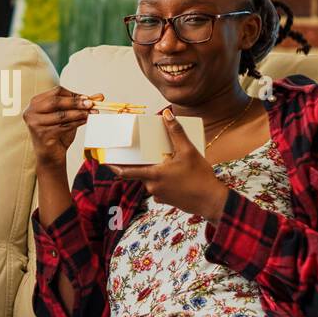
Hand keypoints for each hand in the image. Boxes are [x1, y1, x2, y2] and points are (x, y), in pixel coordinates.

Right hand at [22, 86, 102, 168]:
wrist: (50, 156)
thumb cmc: (58, 134)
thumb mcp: (68, 116)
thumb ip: (81, 105)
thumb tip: (99, 96)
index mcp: (36, 103)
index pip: (56, 92)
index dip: (73, 95)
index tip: (87, 98)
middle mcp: (31, 112)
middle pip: (56, 101)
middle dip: (76, 102)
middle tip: (91, 103)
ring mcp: (35, 124)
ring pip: (61, 115)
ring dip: (79, 113)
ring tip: (92, 112)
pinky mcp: (42, 134)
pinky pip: (63, 126)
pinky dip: (77, 122)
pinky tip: (86, 120)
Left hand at [105, 110, 231, 221]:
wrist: (212, 202)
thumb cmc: (200, 177)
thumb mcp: (188, 151)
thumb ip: (176, 133)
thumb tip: (167, 115)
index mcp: (153, 175)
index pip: (126, 172)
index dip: (114, 166)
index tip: (105, 161)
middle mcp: (152, 187)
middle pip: (139, 173)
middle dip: (140, 164)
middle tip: (142, 153)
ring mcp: (159, 195)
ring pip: (150, 180)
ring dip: (153, 171)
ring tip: (164, 160)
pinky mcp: (166, 200)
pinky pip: (159, 188)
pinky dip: (162, 180)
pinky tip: (175, 174)